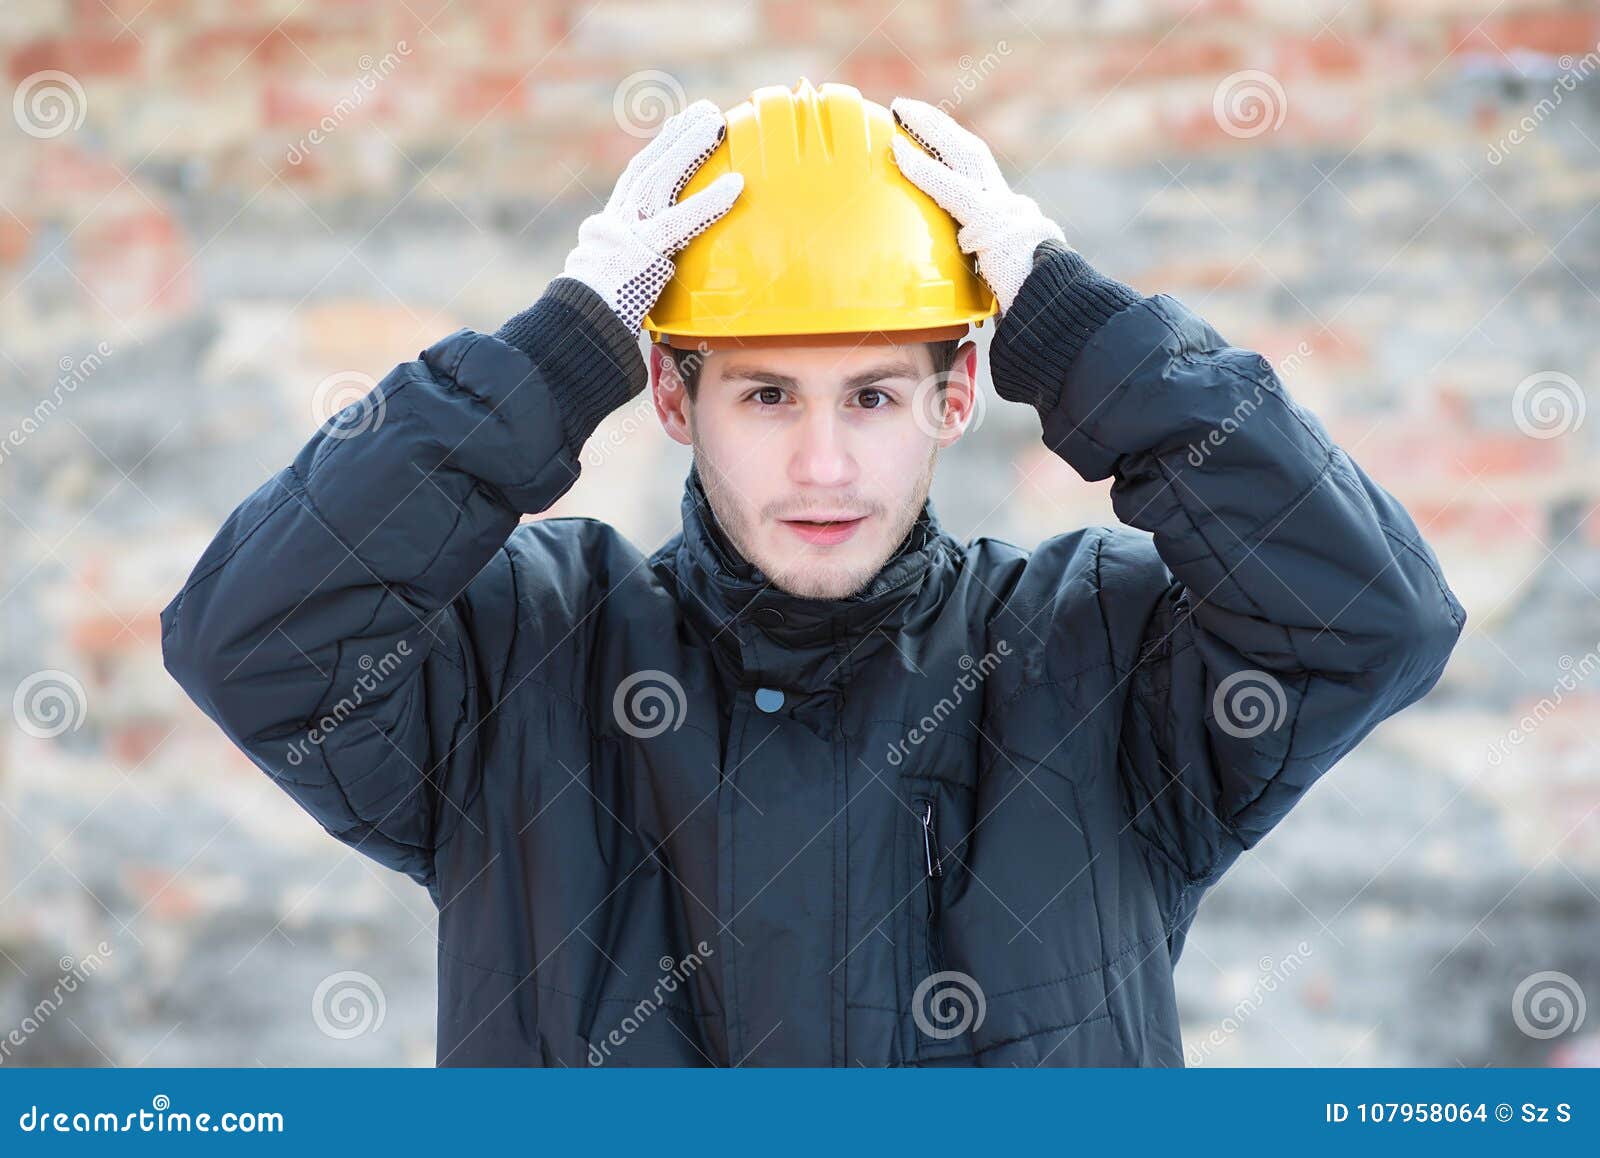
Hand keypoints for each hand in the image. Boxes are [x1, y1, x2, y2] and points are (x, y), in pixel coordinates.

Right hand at [562, 99, 743, 331]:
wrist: (574, 331)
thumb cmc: (597, 318)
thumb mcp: (613, 284)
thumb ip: (635, 269)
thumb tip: (658, 274)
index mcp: (608, 228)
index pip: (635, 180)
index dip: (657, 152)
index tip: (678, 128)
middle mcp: (615, 222)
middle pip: (648, 169)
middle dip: (676, 138)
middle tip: (706, 113)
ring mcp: (627, 233)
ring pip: (660, 179)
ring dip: (690, 149)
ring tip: (717, 126)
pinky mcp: (643, 251)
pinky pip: (682, 221)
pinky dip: (710, 202)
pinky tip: (736, 186)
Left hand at [888, 97, 1066, 314]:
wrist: (1062, 318)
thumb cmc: (1033, 316)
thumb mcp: (1003, 289)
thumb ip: (983, 275)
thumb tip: (963, 285)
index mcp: (1012, 219)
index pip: (978, 176)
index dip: (952, 152)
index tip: (926, 136)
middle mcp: (1010, 205)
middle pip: (971, 153)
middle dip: (939, 127)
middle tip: (906, 108)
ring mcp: (1004, 210)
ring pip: (964, 155)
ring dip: (930, 129)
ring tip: (900, 112)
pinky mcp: (994, 223)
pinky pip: (951, 189)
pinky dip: (922, 169)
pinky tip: (898, 151)